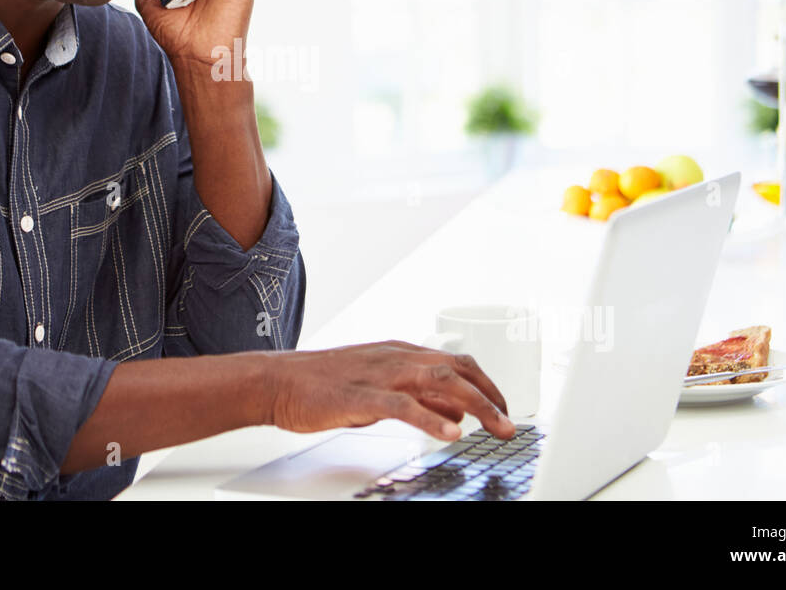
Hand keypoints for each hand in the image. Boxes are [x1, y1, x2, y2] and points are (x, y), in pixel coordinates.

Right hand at [266, 341, 515, 441]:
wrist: (277, 381)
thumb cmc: (322, 386)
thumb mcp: (377, 389)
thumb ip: (415, 396)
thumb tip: (453, 412)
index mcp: (399, 353)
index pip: (455, 362)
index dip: (485, 383)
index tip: (503, 407)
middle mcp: (395, 358)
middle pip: (456, 369)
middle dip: (489, 395)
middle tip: (508, 423)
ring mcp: (379, 374)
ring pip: (439, 381)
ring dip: (475, 404)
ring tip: (495, 427)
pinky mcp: (360, 396)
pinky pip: (402, 405)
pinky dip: (430, 418)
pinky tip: (450, 433)